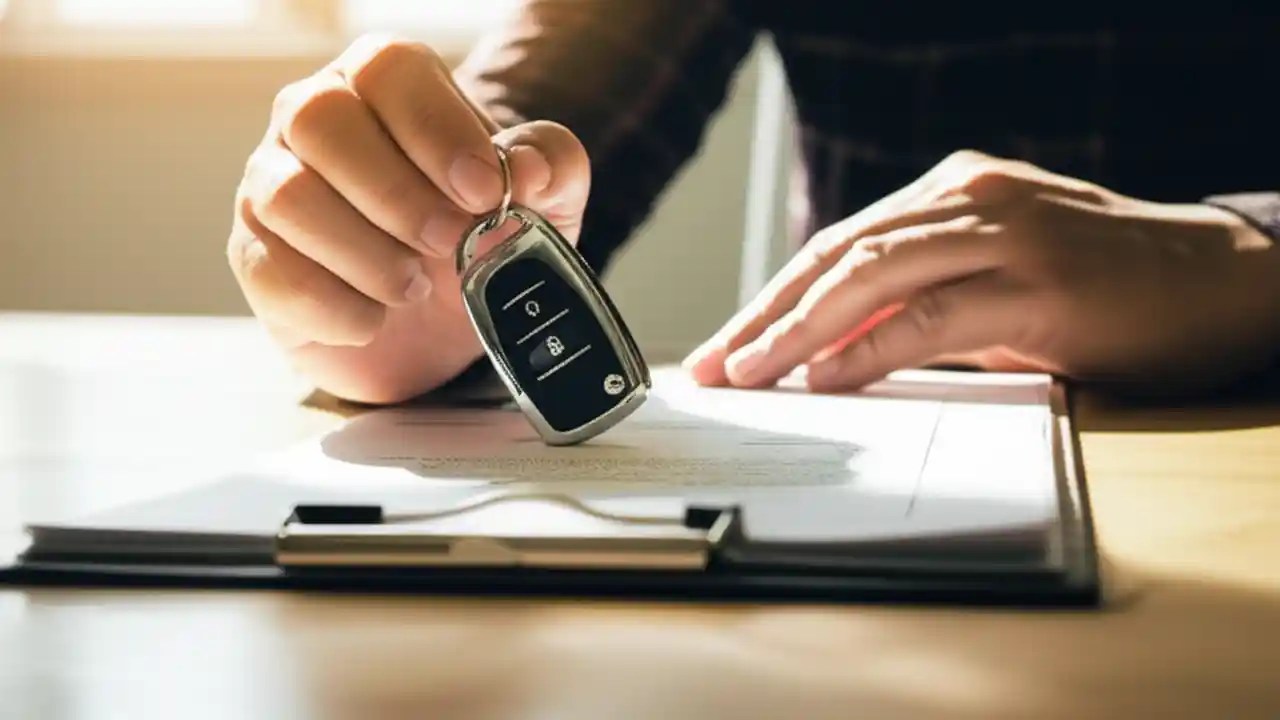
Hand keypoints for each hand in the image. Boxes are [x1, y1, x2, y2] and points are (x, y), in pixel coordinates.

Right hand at [226, 35, 589, 402]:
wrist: (443, 323)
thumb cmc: (480, 238)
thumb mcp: (543, 203)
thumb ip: (552, 167)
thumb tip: (528, 168)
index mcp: (385, 86)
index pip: (389, 69)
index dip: (436, 128)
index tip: (482, 190)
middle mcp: (315, 120)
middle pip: (320, 119)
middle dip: (396, 193)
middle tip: (448, 242)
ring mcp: (272, 186)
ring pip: (286, 195)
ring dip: (363, 254)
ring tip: (413, 288)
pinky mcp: (256, 259)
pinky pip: (270, 273)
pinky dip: (336, 308)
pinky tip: (375, 319)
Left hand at [685, 151, 1279, 393]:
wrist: (1219, 280)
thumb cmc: (1103, 287)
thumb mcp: (994, 281)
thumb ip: (917, 301)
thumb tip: (829, 350)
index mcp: (950, 192)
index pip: (837, 245)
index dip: (771, 297)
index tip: (726, 344)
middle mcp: (967, 200)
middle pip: (835, 256)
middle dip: (764, 315)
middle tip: (713, 365)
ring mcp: (1003, 234)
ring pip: (869, 278)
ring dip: (796, 332)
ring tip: (748, 375)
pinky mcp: (1039, 284)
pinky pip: (931, 316)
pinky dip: (870, 348)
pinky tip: (825, 377)